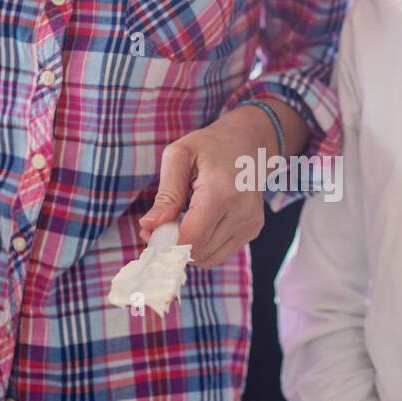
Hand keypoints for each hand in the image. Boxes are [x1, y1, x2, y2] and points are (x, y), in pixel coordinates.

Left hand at [139, 106, 276, 268]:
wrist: (248, 142)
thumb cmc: (210, 145)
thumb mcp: (179, 157)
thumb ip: (166, 194)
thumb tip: (149, 226)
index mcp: (221, 192)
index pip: (191, 238)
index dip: (166, 241)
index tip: (151, 231)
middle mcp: (242, 212)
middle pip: (199, 251)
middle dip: (174, 244)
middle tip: (163, 224)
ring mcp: (250, 224)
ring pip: (209, 258)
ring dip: (189, 247)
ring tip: (183, 220)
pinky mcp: (252, 230)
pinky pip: (220, 253)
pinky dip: (204, 245)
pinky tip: (200, 223)